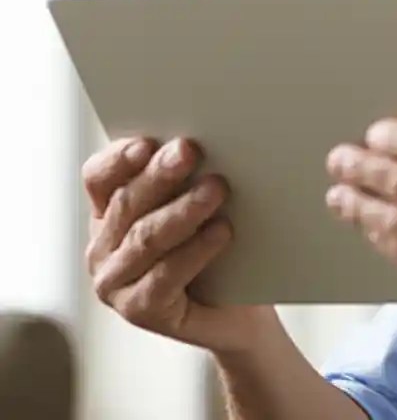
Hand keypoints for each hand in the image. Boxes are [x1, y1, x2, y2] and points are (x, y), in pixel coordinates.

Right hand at [83, 137, 276, 352]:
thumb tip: (203, 146)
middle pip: (126, 203)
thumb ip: (190, 180)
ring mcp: (116, 283)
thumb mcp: (201, 210)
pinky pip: (164, 277)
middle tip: (189, 151)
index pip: (99, 178)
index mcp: (109, 215)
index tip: (149, 141)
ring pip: (146, 238)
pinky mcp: (139, 311)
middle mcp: (103, 248)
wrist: (238, 313)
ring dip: (183, 210)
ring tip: (216, 189)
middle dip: (159, 175)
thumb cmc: (218, 254)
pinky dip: (195, 251)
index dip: (119, 159)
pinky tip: (221, 231)